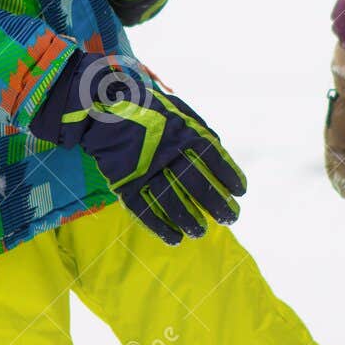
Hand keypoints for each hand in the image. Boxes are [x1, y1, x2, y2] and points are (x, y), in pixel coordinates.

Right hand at [31, 52, 244, 242]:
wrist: (104, 106)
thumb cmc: (148, 109)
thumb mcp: (179, 111)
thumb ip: (199, 132)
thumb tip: (220, 153)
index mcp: (183, 132)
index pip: (214, 158)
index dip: (230, 176)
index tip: (240, 192)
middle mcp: (167, 152)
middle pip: (198, 184)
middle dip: (217, 204)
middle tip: (231, 218)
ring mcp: (145, 169)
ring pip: (173, 202)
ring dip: (191, 220)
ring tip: (201, 232)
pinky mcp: (125, 183)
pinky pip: (145, 210)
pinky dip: (161, 228)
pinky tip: (175, 239)